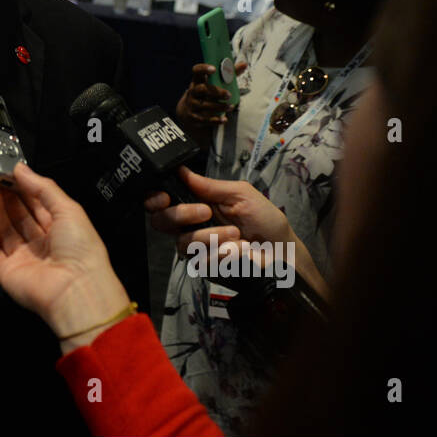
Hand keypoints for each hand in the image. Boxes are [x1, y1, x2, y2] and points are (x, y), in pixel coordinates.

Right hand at [0, 163, 130, 352]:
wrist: (76, 290)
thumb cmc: (80, 247)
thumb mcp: (67, 209)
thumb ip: (42, 187)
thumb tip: (21, 168)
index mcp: (59, 229)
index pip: (36, 204)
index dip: (22, 187)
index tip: (10, 171)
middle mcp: (40, 243)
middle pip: (17, 215)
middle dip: (6, 195)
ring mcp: (22, 258)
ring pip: (3, 230)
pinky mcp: (6, 272)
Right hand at [145, 167, 325, 292]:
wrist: (282, 251)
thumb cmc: (265, 219)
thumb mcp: (240, 194)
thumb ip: (209, 185)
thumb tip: (181, 170)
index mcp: (196, 203)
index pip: (162, 201)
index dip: (154, 198)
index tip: (163, 197)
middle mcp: (191, 225)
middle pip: (161, 221)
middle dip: (181, 214)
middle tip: (206, 212)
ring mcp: (197, 248)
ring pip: (182, 242)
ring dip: (211, 236)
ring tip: (237, 234)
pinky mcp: (206, 267)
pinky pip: (201, 260)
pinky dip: (222, 253)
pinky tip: (239, 250)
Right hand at [175, 61, 246, 129]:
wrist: (188, 112)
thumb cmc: (206, 94)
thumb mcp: (212, 84)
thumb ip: (228, 74)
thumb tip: (244, 64)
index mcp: (197, 81)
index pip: (196, 71)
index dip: (204, 69)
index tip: (214, 69)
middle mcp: (192, 92)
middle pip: (202, 89)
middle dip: (216, 91)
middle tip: (229, 94)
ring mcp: (192, 105)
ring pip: (205, 105)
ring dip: (219, 106)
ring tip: (231, 106)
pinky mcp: (194, 117)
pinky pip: (205, 119)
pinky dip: (216, 120)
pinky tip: (224, 119)